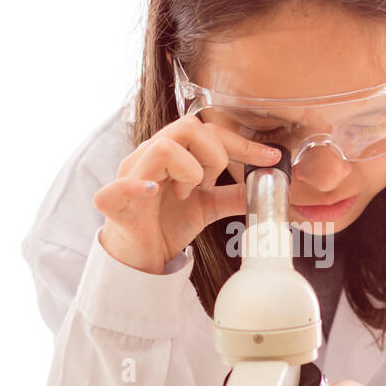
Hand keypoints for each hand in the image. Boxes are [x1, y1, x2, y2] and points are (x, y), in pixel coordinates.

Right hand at [93, 114, 281, 274]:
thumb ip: (232, 195)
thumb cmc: (164, 225)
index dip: (242, 143)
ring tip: (185, 195)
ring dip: (188, 172)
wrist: (136, 258)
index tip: (271, 158)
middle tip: (212, 183)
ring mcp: (129, 176)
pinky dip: (138, 186)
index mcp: (170, 153)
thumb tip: (266, 188)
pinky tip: (153, 192)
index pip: (207, 130)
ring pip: (163, 148)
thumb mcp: (206, 207)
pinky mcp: (113, 202)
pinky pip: (120, 187)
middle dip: (214, 155)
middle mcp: (148, 156)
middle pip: (187, 127)